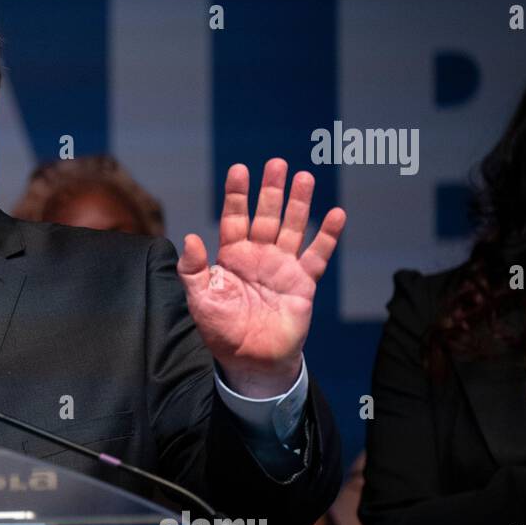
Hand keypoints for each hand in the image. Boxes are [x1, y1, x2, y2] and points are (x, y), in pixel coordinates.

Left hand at [177, 158, 344, 396]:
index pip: (235, 218)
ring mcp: (282, 267)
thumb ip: (193, 269)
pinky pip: (317, 255)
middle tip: (277, 163)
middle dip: (271, 190)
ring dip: (299, 204)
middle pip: (266, 216)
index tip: (239, 169)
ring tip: (305, 177)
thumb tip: (189, 237)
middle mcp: (258, 256)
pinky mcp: (303, 283)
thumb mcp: (199, 299)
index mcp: (231, 257)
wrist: (251, 361)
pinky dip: (327, 236)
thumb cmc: (221, 330)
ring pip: (292, 228)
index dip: (237, 195)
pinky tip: (336, 214)